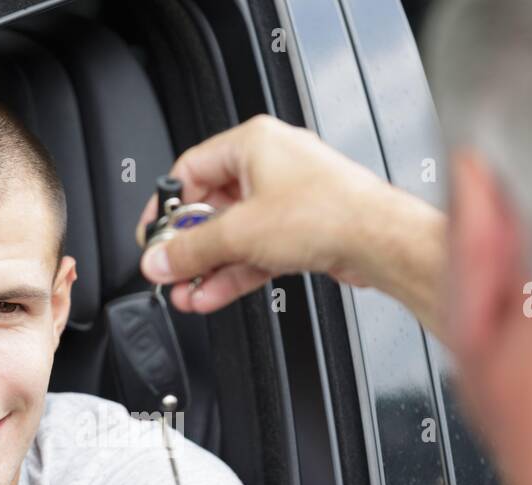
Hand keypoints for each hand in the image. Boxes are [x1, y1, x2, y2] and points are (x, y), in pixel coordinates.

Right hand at [136, 114, 443, 327]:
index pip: (189, 169)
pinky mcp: (301, 230)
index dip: (165, 206)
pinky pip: (255, 251)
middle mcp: (271, 165)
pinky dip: (233, 273)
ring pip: (234, 235)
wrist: (379, 241)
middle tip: (169, 270)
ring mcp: (287, 200)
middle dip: (188, 247)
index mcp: (253, 143)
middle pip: (211, 207)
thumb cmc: (328, 213)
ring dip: (208, 267)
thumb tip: (159, 259)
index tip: (152, 235)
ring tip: (186, 292)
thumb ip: (191, 249)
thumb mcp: (240, 232)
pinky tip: (212, 294)